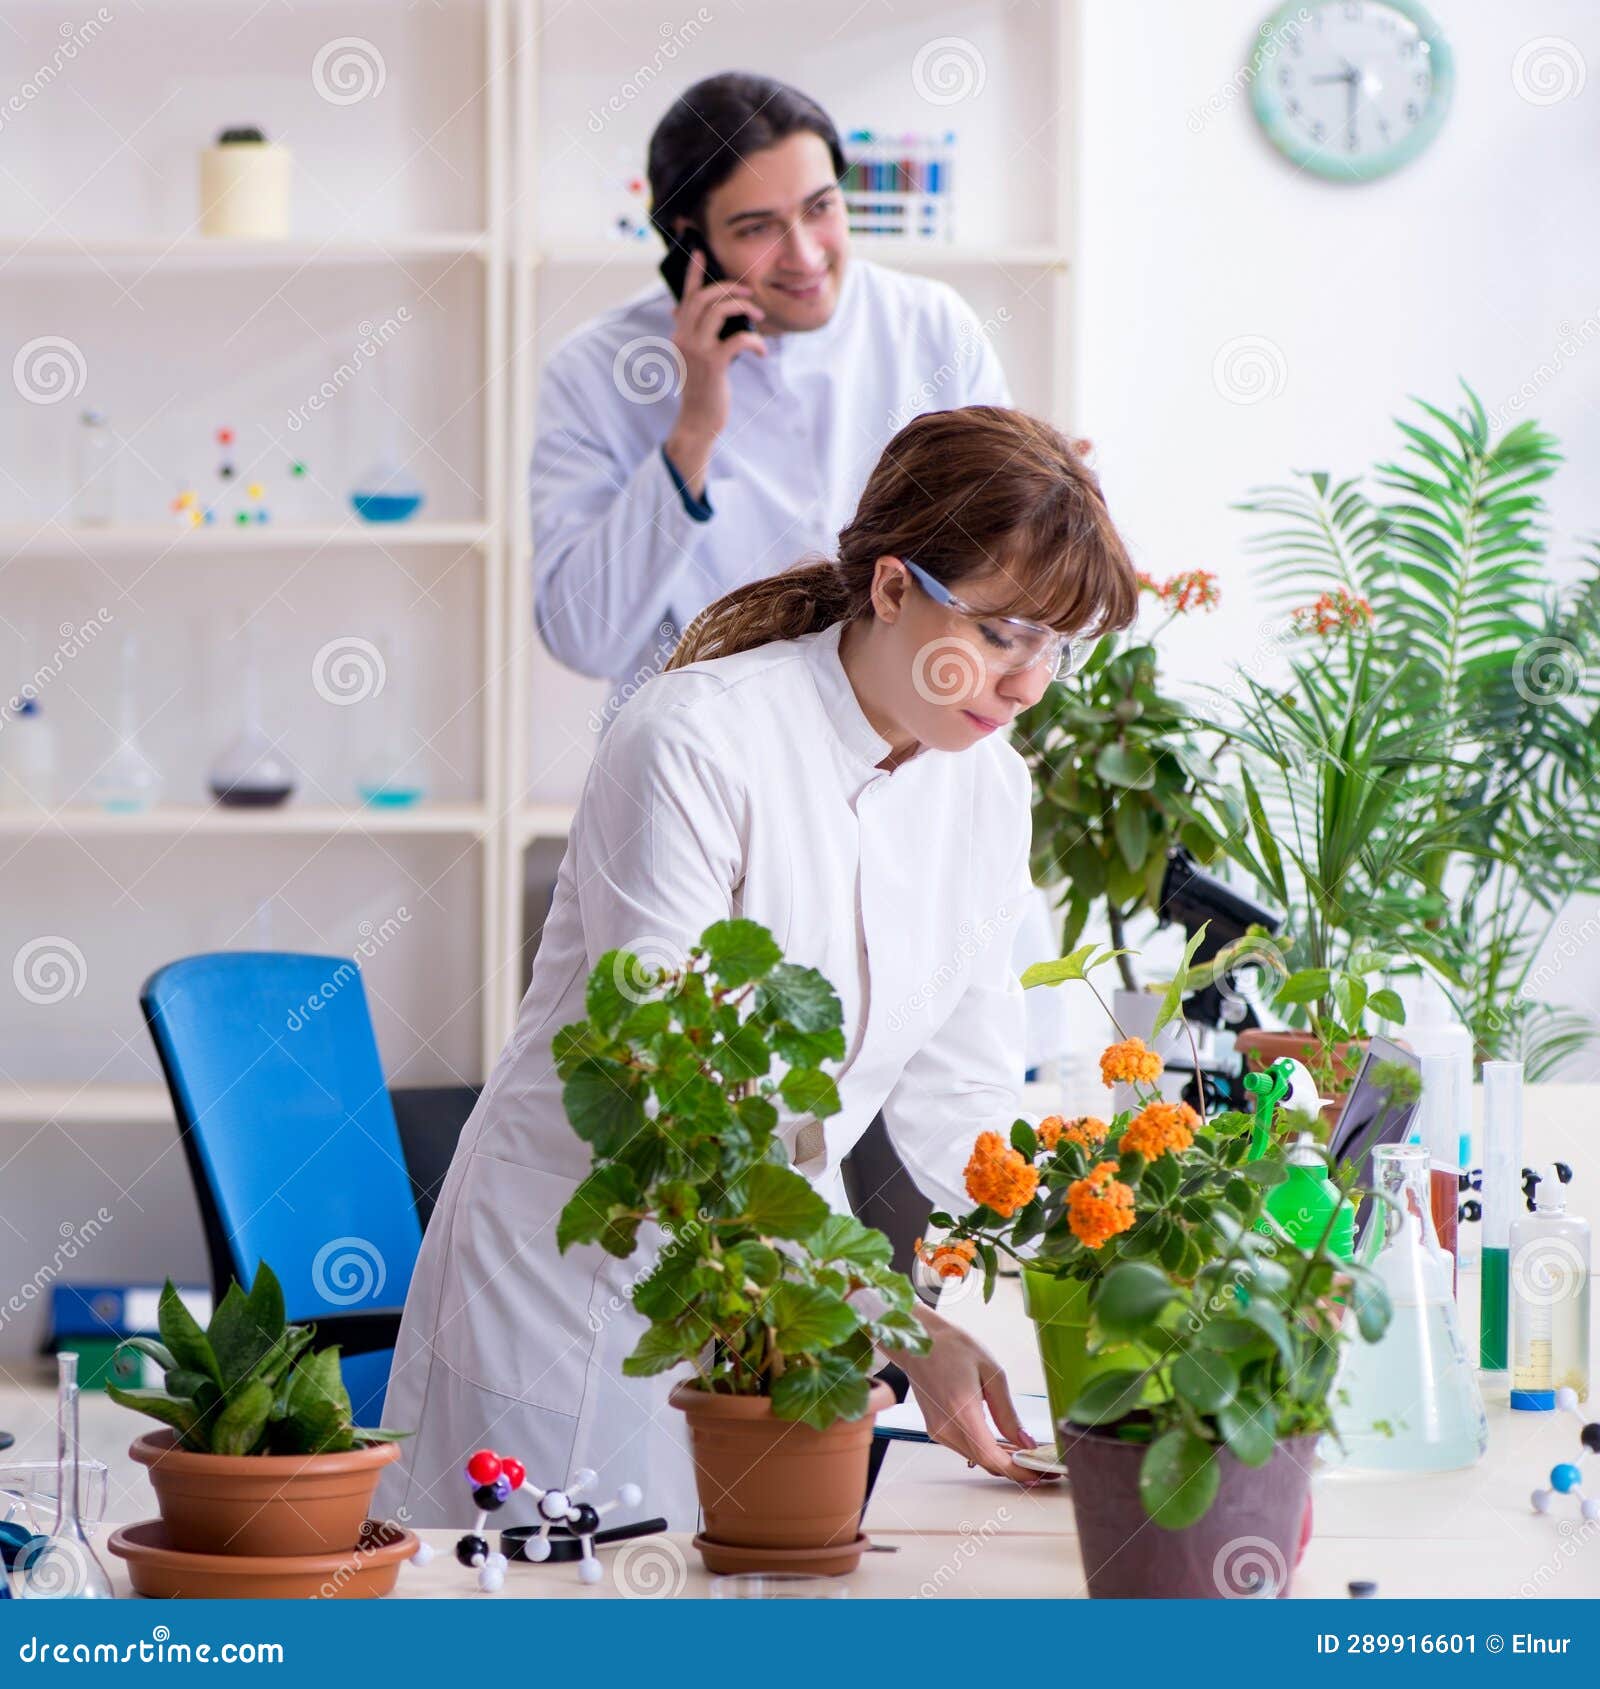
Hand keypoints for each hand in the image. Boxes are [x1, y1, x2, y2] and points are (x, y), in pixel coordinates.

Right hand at [665, 249, 766, 495]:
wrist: (698, 421)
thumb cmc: (704, 389)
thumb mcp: (700, 359)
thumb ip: (705, 337)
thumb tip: (723, 317)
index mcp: (680, 334)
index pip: (686, 297)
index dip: (694, 273)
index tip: (701, 252)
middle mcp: (684, 338)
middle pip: (703, 298)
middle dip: (729, 289)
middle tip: (750, 293)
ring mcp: (697, 350)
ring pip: (718, 311)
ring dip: (743, 309)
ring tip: (760, 317)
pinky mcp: (713, 364)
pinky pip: (737, 339)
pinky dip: (753, 341)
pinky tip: (760, 351)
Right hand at [895, 1305, 1054, 1484]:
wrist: (917, 1340)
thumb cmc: (952, 1347)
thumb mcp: (991, 1372)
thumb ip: (1007, 1412)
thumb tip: (1025, 1441)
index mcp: (961, 1410)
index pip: (992, 1456)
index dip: (1018, 1470)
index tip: (1040, 1473)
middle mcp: (946, 1427)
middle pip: (987, 1462)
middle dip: (1017, 1468)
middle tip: (1043, 1466)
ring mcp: (938, 1431)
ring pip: (977, 1458)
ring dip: (1003, 1459)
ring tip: (1028, 1453)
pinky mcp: (936, 1430)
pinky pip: (967, 1448)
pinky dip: (987, 1450)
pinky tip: (1004, 1444)